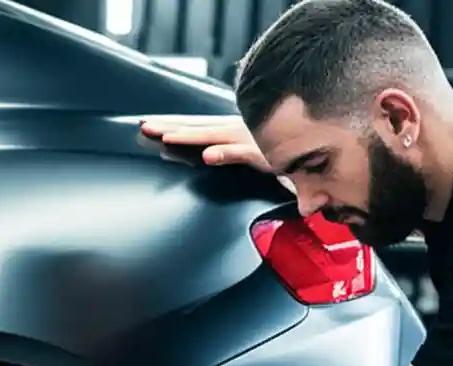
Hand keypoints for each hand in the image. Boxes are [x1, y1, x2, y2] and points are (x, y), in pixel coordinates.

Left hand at [140, 114, 271, 171]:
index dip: (169, 123)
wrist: (308, 147)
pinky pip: (240, 153)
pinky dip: (224, 153)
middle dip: (169, 126)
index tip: (144, 123)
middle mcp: (233, 128)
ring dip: (188, 136)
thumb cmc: (275, 148)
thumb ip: (223, 150)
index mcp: (227, 127)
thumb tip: (202, 153)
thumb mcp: (244, 148)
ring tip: (165, 138)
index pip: (192, 124)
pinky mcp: (261, 152)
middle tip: (144, 126)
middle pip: (195, 127)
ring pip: (212, 136)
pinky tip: (208, 156)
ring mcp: (246, 138)